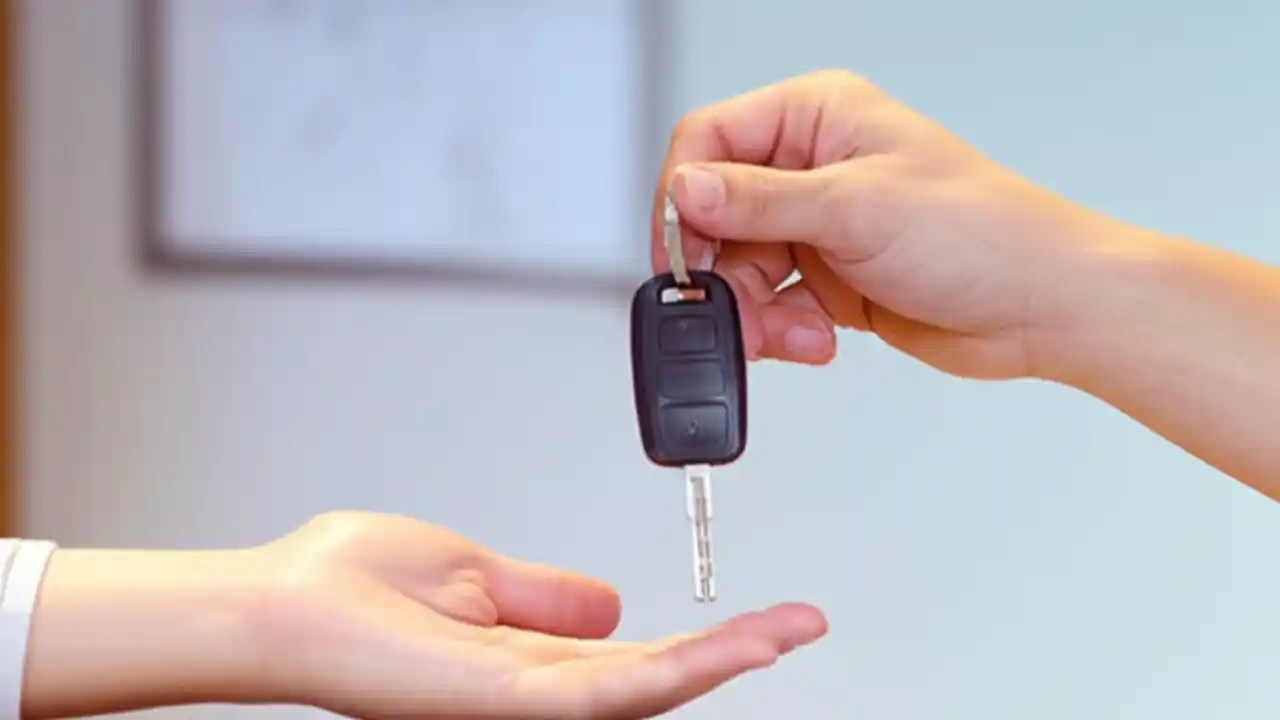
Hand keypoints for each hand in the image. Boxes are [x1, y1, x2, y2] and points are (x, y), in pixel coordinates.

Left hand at [23, 511, 825, 718]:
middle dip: (734, 652)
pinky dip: (675, 670)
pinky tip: (725, 650)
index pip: (631, 653)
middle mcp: (532, 685)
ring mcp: (522, 698)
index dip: (699, 639)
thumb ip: (546, 592)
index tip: (757, 613)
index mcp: (524, 651)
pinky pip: (608, 689)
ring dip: (724, 661)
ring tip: (788, 633)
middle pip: (653, 677)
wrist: (282, 606)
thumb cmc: (347, 587)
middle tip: (801, 624)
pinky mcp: (509, 699)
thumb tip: (610, 601)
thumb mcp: (473, 570)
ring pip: (646, 688)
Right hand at [653, 69, 1113, 378]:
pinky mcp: (827, 278)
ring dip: (753, 311)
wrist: (1041, 307)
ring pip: (736, 268)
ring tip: (790, 331)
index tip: (683, 253)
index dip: (683, 197)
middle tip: (737, 309)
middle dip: (722, 272)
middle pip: (714, 215)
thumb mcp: (857, 208)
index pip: (708, 139)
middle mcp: (810, 166)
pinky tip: (814, 338)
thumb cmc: (984, 233)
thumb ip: (759, 201)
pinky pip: (768, 305)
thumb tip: (684, 190)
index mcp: (816, 116)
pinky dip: (780, 330)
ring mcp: (818, 225)